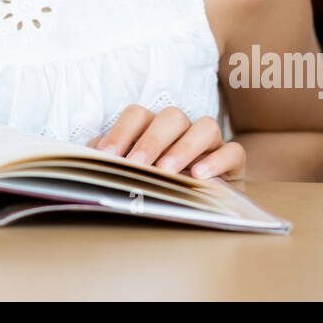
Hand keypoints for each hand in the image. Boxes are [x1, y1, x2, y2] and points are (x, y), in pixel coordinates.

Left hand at [88, 105, 244, 180]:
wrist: (200, 207)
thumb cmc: (159, 186)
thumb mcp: (133, 175)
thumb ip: (112, 162)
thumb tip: (89, 157)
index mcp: (154, 127)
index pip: (138, 115)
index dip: (122, 132)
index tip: (108, 156)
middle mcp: (183, 129)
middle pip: (172, 116)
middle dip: (152, 140)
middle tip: (137, 165)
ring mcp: (210, 143)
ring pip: (205, 126)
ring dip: (184, 147)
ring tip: (167, 171)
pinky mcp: (233, 161)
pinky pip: (233, 151)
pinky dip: (218, 160)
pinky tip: (199, 176)